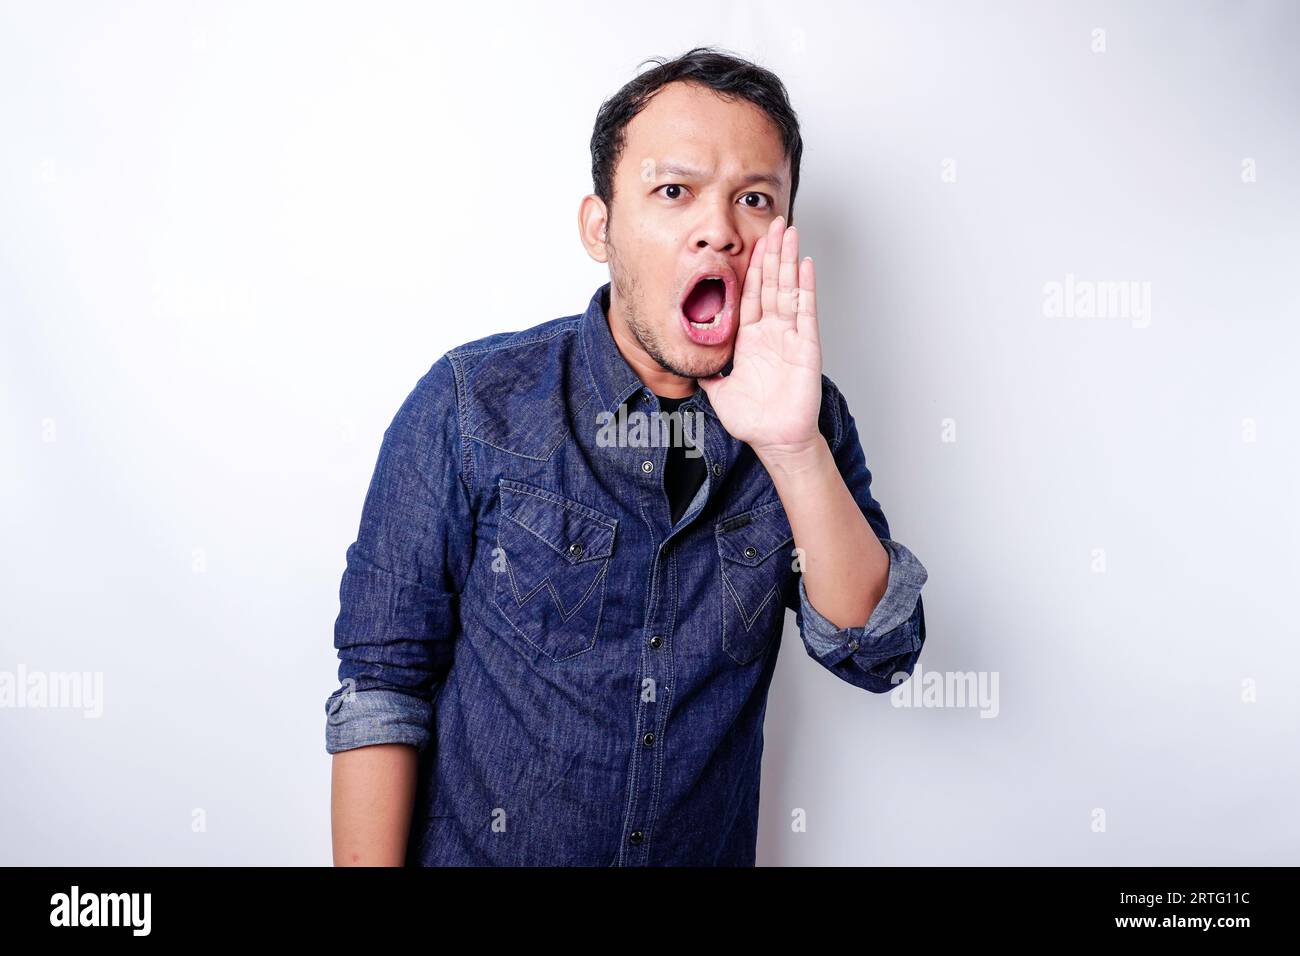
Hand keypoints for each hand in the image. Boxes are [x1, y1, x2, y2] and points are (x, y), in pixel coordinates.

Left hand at [698, 215, 822, 465]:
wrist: (774, 440)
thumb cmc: (752, 419)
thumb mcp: (718, 390)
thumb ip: (705, 372)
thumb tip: (686, 361)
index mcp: (750, 337)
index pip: (750, 292)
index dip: (751, 265)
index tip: (752, 240)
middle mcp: (771, 331)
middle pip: (772, 282)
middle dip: (772, 251)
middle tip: (774, 221)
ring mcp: (790, 336)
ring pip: (789, 288)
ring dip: (788, 259)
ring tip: (789, 230)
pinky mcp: (806, 345)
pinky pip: (805, 311)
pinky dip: (806, 287)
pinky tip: (805, 264)